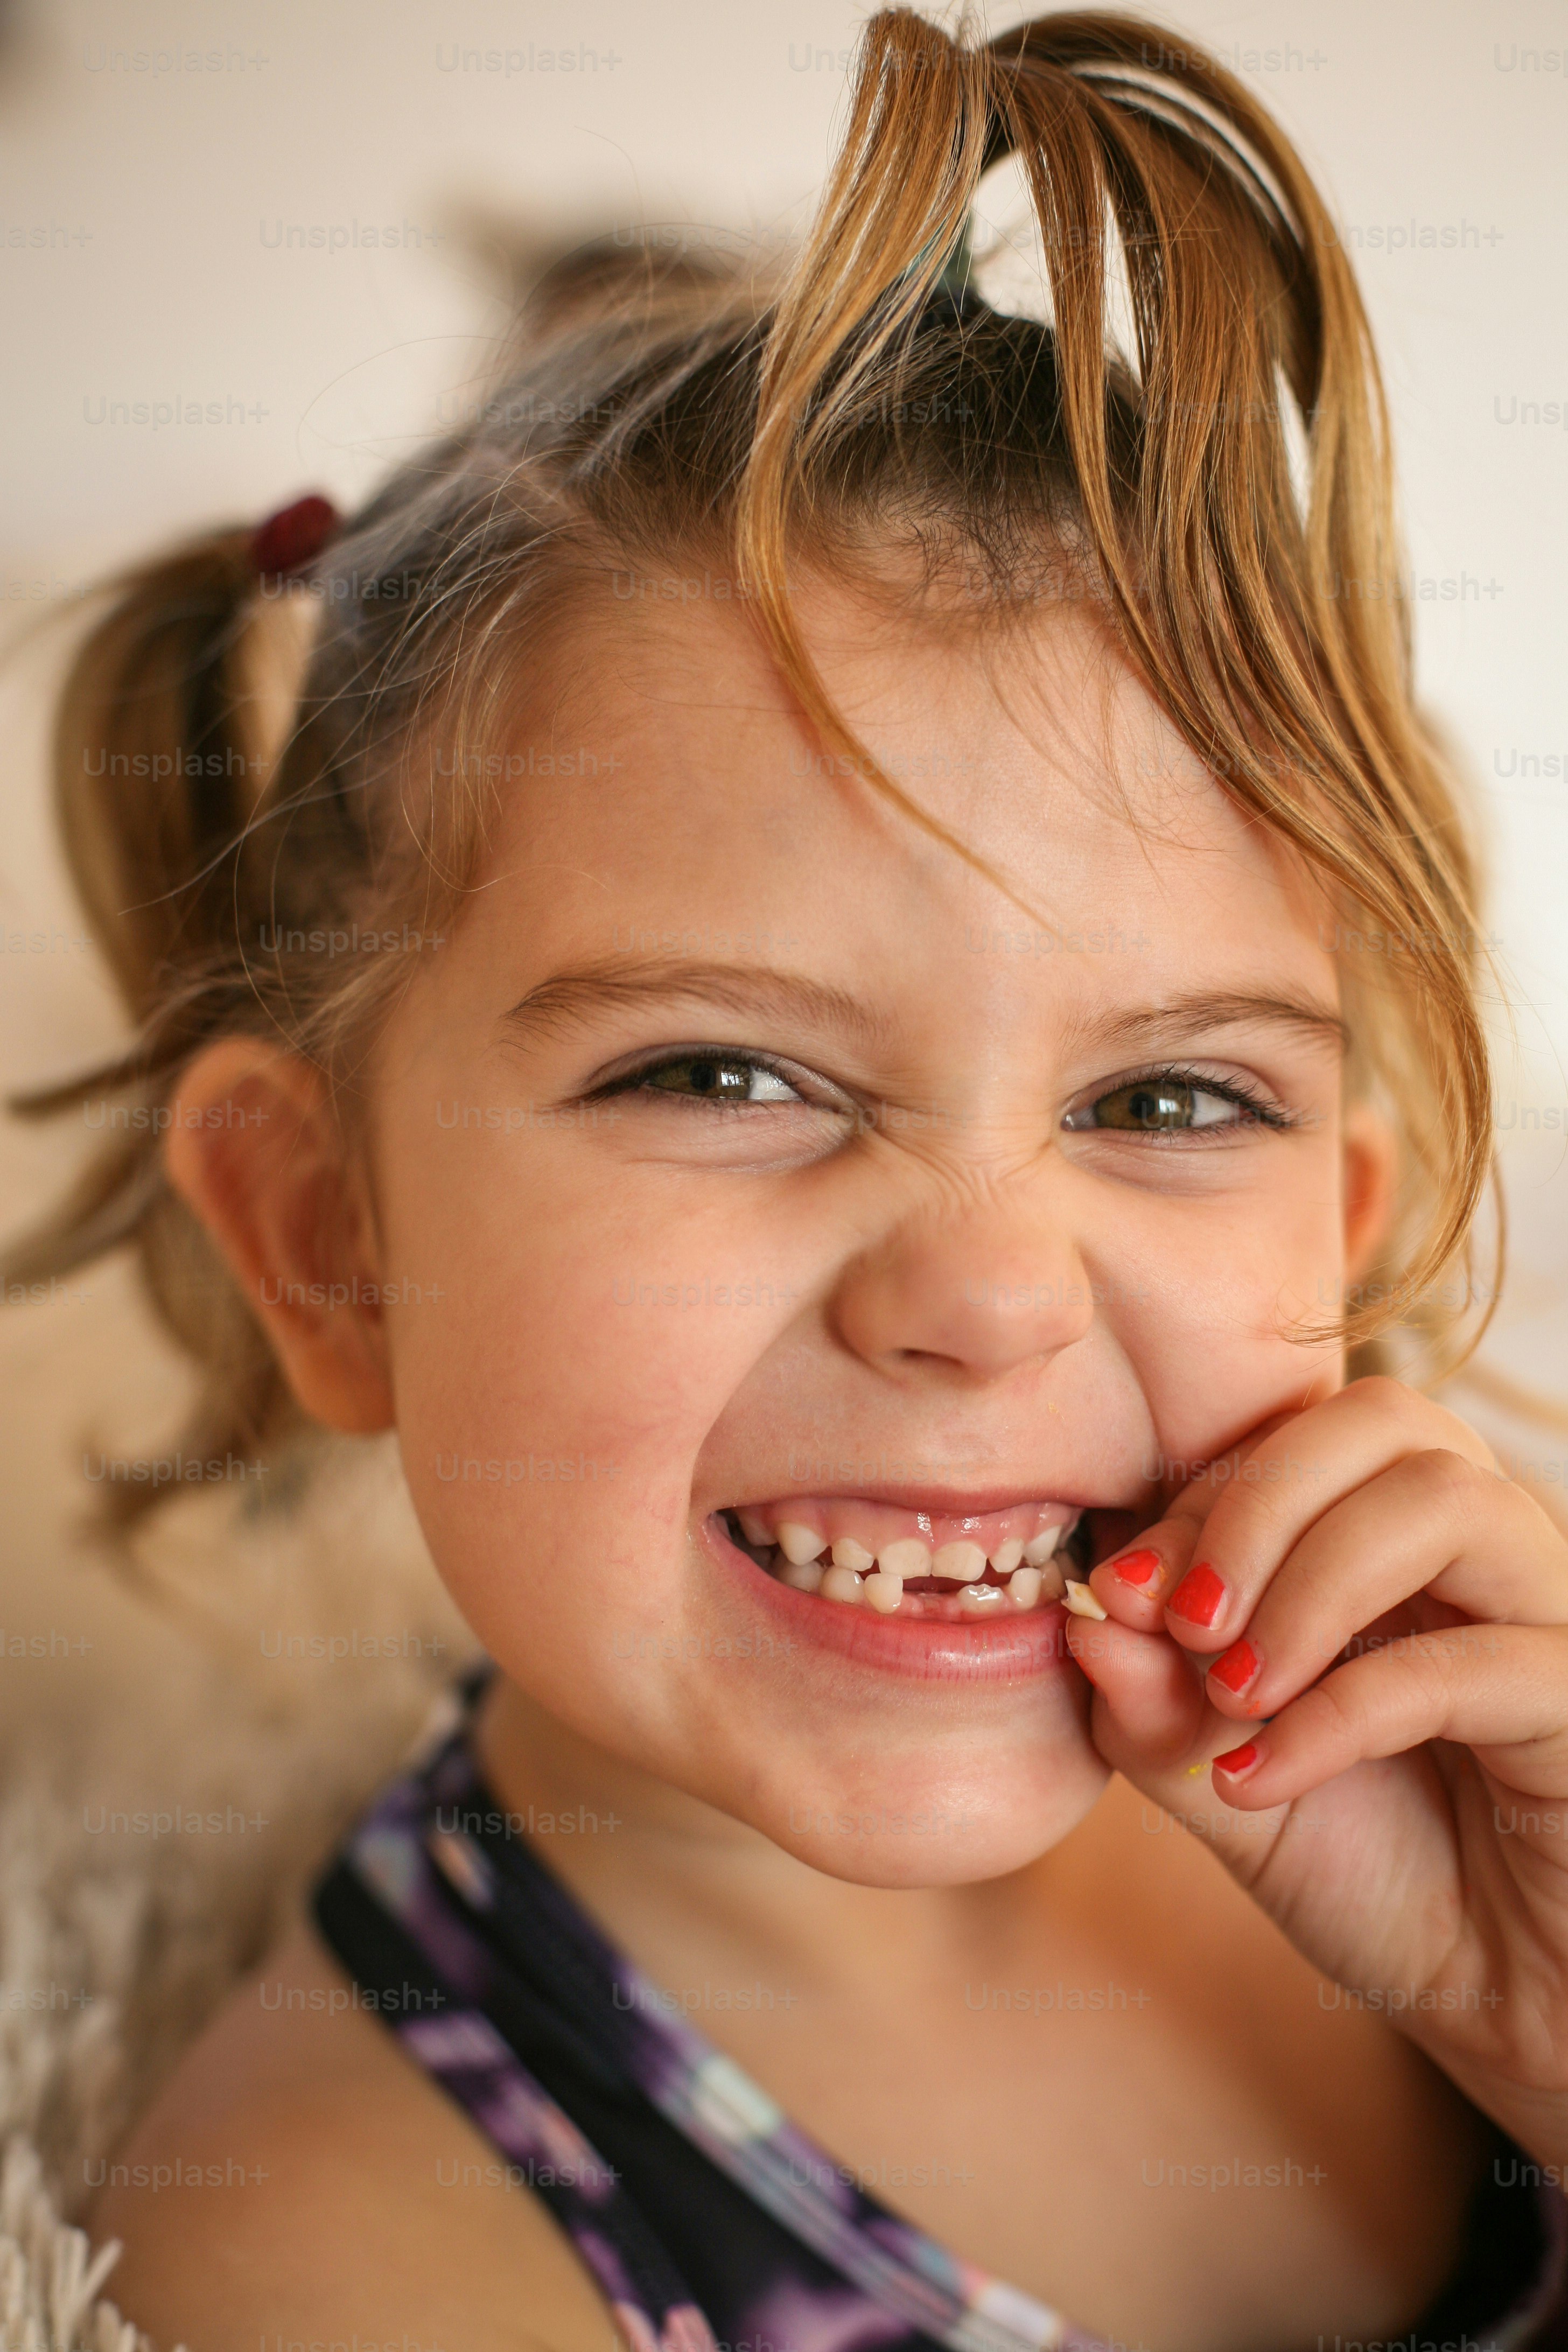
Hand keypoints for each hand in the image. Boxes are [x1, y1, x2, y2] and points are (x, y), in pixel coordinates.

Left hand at [1071, 1376, 1567, 2162]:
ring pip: (1445, 1502)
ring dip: (1310, 1585)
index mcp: (1394, 1534)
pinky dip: (1343, 1712)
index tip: (1117, 1593)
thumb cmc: (1375, 1871)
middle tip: (1182, 1622)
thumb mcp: (1225, 1783)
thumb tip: (1084, 1615)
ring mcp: (1545, 1616)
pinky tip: (1261, 1777)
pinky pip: (1473, 1665)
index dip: (1198, 1502)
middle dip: (1255, 1505)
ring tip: (1232, 1691)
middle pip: (1383, 1420)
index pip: (1296, 1439)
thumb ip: (1151, 1704)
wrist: (1495, 2003)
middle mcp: (1481, 1549)